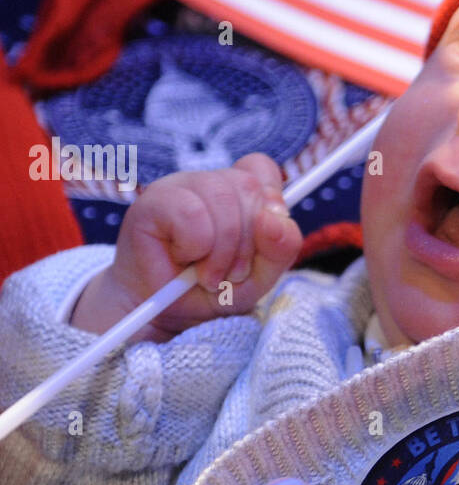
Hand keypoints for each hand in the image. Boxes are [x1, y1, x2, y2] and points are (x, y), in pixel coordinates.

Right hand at [70, 154, 302, 342]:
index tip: (263, 236)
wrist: (164, 316)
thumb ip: (281, 247)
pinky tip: (183, 259)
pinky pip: (192, 214)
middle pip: (248, 187)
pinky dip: (196, 246)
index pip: (260, 168)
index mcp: (234, 191)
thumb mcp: (259, 276)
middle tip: (231, 274)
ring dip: (222, 251)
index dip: (270, 200)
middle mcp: (207, 183)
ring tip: (208, 275)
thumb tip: (274, 217)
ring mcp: (178, 187)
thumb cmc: (210, 290)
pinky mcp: (152, 203)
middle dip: (248, 242)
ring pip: (222, 199)